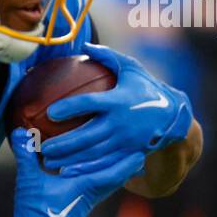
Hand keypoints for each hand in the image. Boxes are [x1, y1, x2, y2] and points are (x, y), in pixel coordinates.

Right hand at [11, 128, 143, 216]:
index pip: (111, 173)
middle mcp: (89, 196)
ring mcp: (85, 204)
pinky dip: (104, 181)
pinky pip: (98, 191)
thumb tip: (20, 132)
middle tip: (139, 154)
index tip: (140, 153)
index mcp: (83, 187)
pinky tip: (100, 177)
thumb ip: (26, 155)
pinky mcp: (79, 208)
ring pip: (108, 186)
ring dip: (117, 174)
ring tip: (126, 163)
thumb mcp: (29, 180)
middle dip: (127, 167)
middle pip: (115, 180)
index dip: (126, 163)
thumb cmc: (36, 212)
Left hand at [40, 43, 193, 173]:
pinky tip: (66, 172)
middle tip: (41, 146)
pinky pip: (104, 164)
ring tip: (46, 161)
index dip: (70, 108)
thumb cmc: (147, 88)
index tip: (50, 112)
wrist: (174, 115)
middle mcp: (121, 122)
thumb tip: (85, 45)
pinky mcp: (128, 154)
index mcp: (118, 100)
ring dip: (69, 159)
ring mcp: (125, 141)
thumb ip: (108, 56)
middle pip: (87, 135)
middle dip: (63, 143)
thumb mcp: (132, 68)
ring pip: (93, 153)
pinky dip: (85, 169)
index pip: (90, 103)